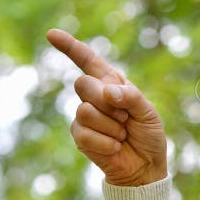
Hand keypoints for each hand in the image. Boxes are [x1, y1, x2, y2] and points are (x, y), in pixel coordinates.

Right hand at [46, 29, 167, 185]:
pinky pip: (85, 133)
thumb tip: (108, 92)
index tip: (51, 34)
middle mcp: (95, 96)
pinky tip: (115, 147)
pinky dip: (107, 142)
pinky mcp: (80, 136)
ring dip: (111, 125)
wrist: (145, 165)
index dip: (70, 47)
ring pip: (84, 111)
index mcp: (112, 83)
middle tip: (125, 118)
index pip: (88, 61)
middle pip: (83, 84)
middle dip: (106, 102)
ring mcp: (84, 116)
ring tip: (122, 134)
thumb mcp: (148, 112)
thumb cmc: (148, 134)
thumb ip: (131, 97)